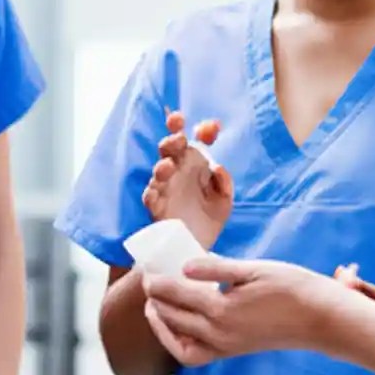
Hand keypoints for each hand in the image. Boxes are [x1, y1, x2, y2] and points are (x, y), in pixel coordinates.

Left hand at [140, 255, 345, 365]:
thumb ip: (218, 267)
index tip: (147, 271)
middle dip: (155, 301)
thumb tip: (185, 266)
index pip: (177, 295)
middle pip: (173, 318)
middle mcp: (220, 333)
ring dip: (163, 325)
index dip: (157, 283)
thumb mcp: (254, 269)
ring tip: (155, 306)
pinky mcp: (234, 351)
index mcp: (223, 309)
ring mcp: (227, 346)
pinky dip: (180, 342)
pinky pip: (197, 354)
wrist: (320, 318)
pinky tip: (179, 326)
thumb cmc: (292, 288)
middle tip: (148, 282)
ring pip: (180, 342)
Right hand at [141, 110, 233, 249]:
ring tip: (169, 166)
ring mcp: (166, 187)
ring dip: (162, 165)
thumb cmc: (210, 219)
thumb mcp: (224, 199)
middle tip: (179, 136)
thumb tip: (216, 166)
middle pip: (171, 147)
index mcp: (196, 164)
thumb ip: (224, 181)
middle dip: (173, 137)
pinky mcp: (157, 206)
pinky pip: (150, 196)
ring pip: (159, 169)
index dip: (203, 130)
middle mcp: (179, 170)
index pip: (197, 140)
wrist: (197, 247)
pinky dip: (151, 192)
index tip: (212, 127)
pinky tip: (156, 190)